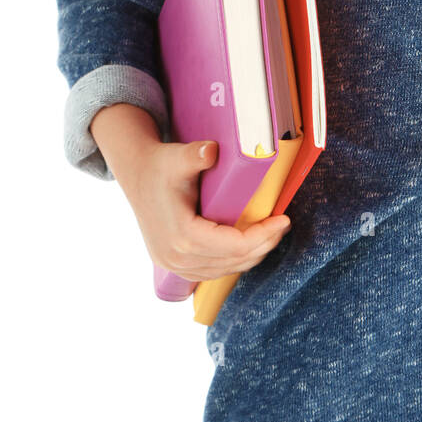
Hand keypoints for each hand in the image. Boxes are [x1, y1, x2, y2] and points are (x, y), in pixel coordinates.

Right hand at [122, 137, 291, 282]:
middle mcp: (178, 257)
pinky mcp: (175, 266)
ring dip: (252, 255)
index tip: (283, 219)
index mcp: (183, 236)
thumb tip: (212, 149)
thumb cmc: (159, 166)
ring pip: (226, 269)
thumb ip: (195, 155)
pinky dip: (235, 261)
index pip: (236, 246)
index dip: (264, 235)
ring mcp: (175, 266)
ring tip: (271, 234)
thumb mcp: (177, 157)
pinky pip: (213, 271)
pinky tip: (249, 246)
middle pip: (235, 261)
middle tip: (282, 225)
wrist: (137, 176)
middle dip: (264, 244)